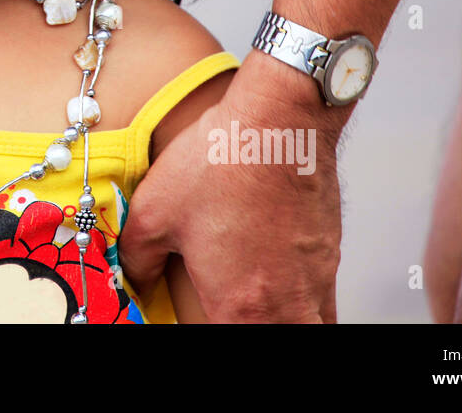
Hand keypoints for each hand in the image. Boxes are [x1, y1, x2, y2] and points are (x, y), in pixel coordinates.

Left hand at [117, 53, 345, 321]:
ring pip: (313, 327)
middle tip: (233, 317)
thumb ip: (137, 258)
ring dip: (286, 323)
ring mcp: (316, 279)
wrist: (280, 120)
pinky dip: (305, 304)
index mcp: (240, 304)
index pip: (225, 341)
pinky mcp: (330, 254)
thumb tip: (131, 276)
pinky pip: (324, 300)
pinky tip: (282, 284)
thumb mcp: (155, 211)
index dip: (211, 333)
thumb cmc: (224, 161)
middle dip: (255, 331)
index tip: (203, 322)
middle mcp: (287, 302)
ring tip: (260, 312)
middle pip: (285, 339)